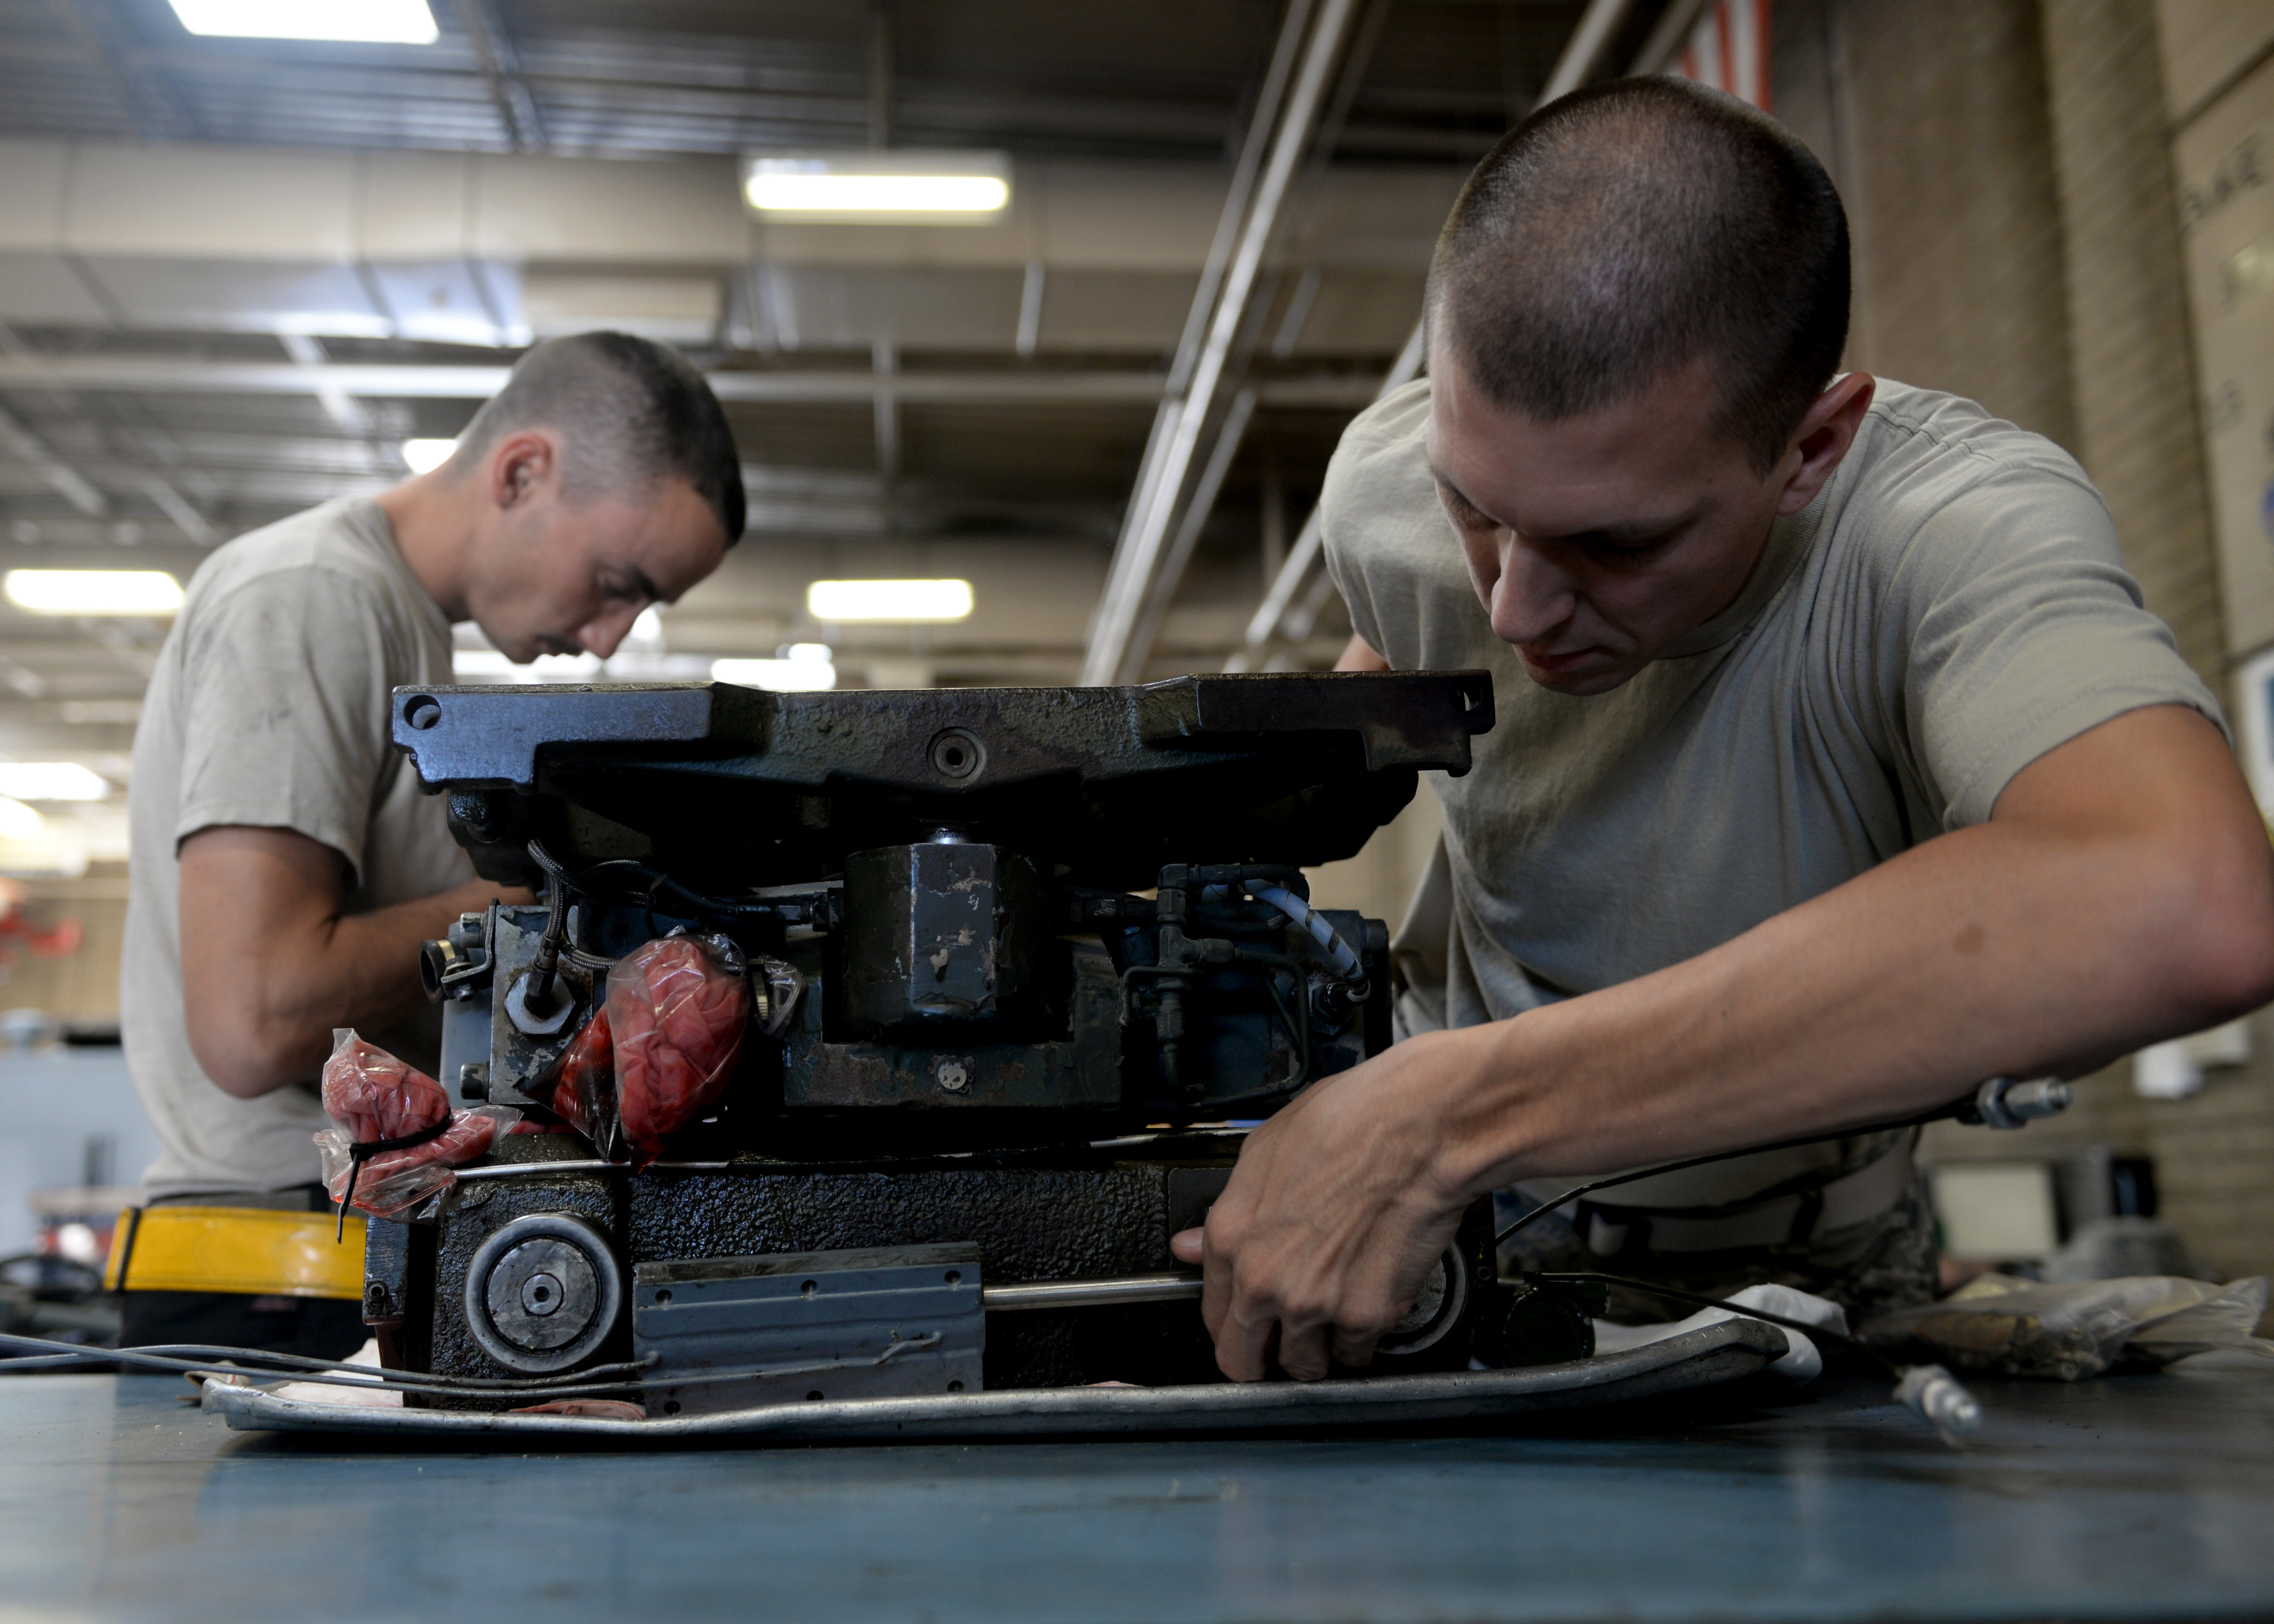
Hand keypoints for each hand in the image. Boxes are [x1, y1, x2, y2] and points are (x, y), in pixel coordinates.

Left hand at [1169, 1028, 1480, 1380]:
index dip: (1231, 1326)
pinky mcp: (1366, 1316)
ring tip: (1330, 1322)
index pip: (1212, 1318)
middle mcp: (1264, 1279)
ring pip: (1303, 1367)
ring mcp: (1314, 1304)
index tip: (1246, 1325)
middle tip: (1279, 1346)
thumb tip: (1189, 1245)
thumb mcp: (1262, 1151)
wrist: (1417, 1128)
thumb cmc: (1347, 1124)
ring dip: (1315, 1353)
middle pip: (1243, 1362)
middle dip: (1260, 1359)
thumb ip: (1227, 1211)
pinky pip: (1356, 1356)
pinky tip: (1366, 1309)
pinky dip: (1361, 1342)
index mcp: (1231, 1238)